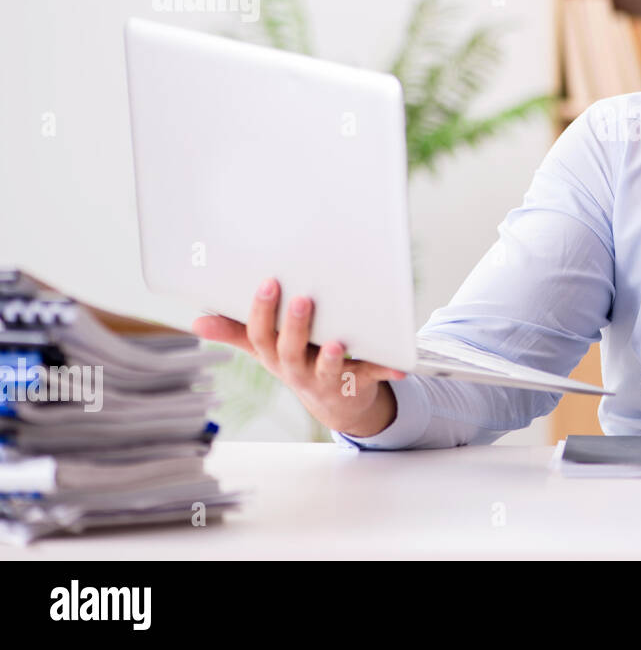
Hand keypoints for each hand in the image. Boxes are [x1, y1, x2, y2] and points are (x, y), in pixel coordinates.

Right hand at [192, 278, 406, 437]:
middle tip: (303, 299)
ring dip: (332, 357)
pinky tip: (400, 366)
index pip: (261, 336)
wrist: (338, 402)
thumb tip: (197, 321)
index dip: (262, 312)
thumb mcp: (267, 350)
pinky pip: (373, 377)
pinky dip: (386, 370)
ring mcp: (328, 379)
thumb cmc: (299, 363)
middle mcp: (298, 371)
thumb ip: (237, 333)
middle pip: (292, 352)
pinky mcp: (359, 384)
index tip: (270, 282)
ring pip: (328, 370)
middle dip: (296, 327)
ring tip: (338, 342)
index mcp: (275, 357)